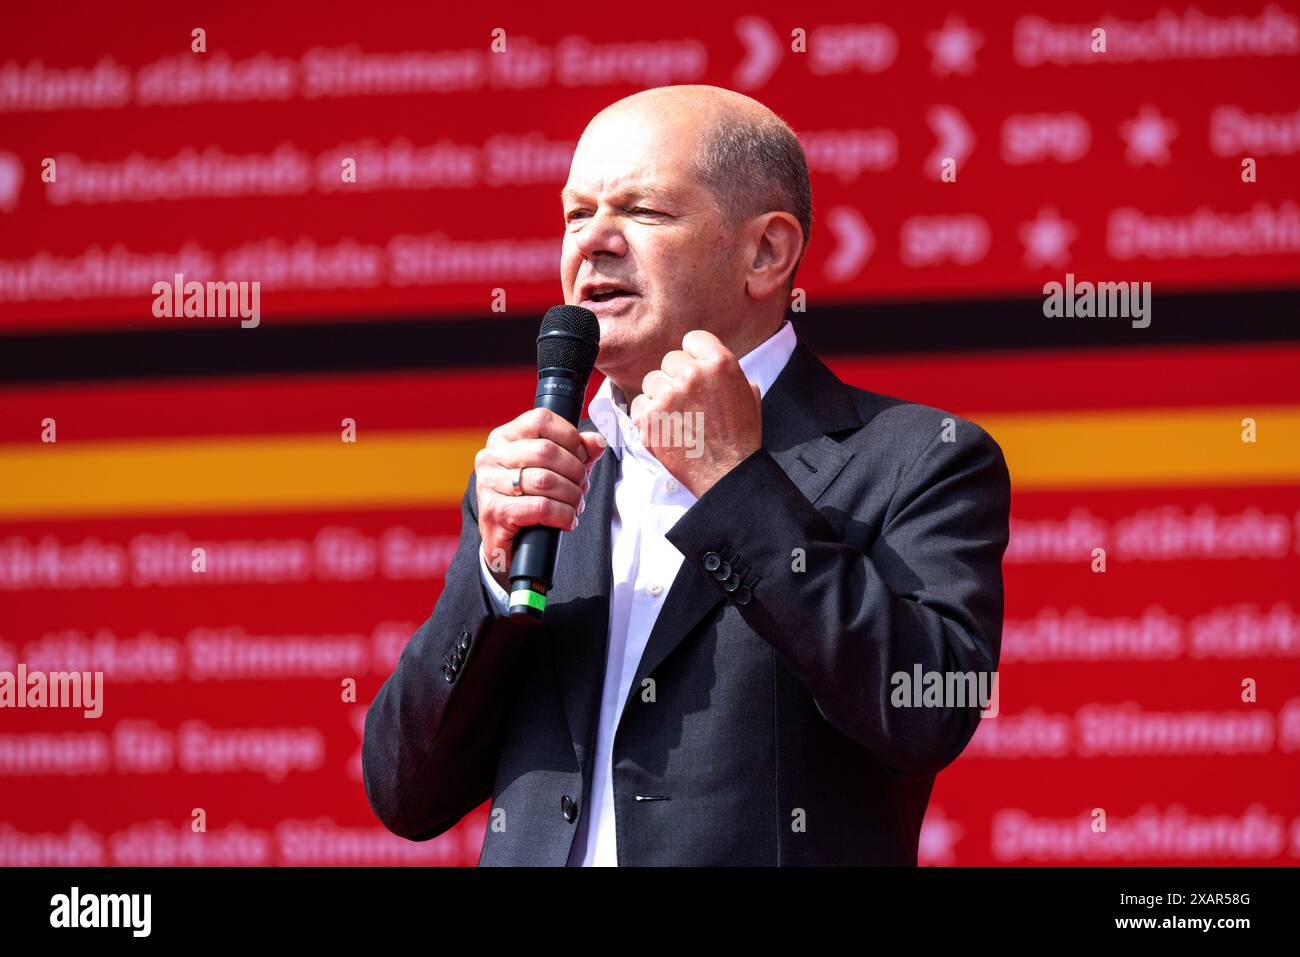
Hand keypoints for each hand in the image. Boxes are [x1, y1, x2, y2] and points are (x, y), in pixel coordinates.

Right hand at [474, 408, 606, 589]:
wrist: (506, 542)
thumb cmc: (530, 499)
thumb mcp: (557, 469)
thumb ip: (579, 451)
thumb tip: (597, 442)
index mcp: (504, 437)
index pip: (541, 419)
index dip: (570, 437)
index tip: (582, 457)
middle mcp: (490, 456)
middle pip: (545, 450)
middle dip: (574, 471)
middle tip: (581, 487)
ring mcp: (488, 483)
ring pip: (544, 480)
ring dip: (571, 495)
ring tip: (575, 505)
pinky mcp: (494, 511)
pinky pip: (540, 507)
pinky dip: (562, 515)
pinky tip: (566, 520)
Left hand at [630, 330, 761, 497]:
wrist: (727, 473)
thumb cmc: (740, 437)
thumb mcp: (747, 393)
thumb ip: (726, 371)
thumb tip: (709, 361)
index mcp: (720, 363)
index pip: (692, 339)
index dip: (693, 355)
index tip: (695, 371)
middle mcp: (692, 374)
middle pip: (670, 360)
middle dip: (677, 378)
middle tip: (688, 402)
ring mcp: (668, 395)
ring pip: (652, 380)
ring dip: (661, 396)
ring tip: (679, 417)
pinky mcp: (649, 416)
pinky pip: (639, 402)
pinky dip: (648, 415)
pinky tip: (667, 428)